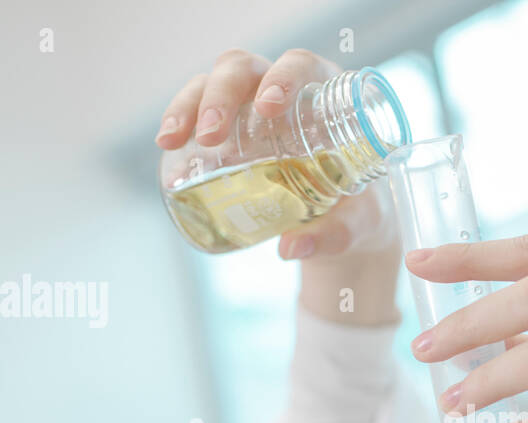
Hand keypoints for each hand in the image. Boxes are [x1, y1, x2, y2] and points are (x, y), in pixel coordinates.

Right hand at [157, 49, 401, 324]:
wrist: (344, 224)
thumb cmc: (359, 213)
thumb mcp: (356, 225)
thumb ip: (332, 236)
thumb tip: (292, 249)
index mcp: (326, 98)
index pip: (300, 67)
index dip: (282, 78)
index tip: (269, 108)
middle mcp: (284, 91)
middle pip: (245, 70)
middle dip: (221, 96)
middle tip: (211, 136)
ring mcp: (251, 106)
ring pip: (212, 84)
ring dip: (189, 106)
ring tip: (173, 141)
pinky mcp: (229, 128)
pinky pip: (198, 112)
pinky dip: (180, 123)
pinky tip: (168, 146)